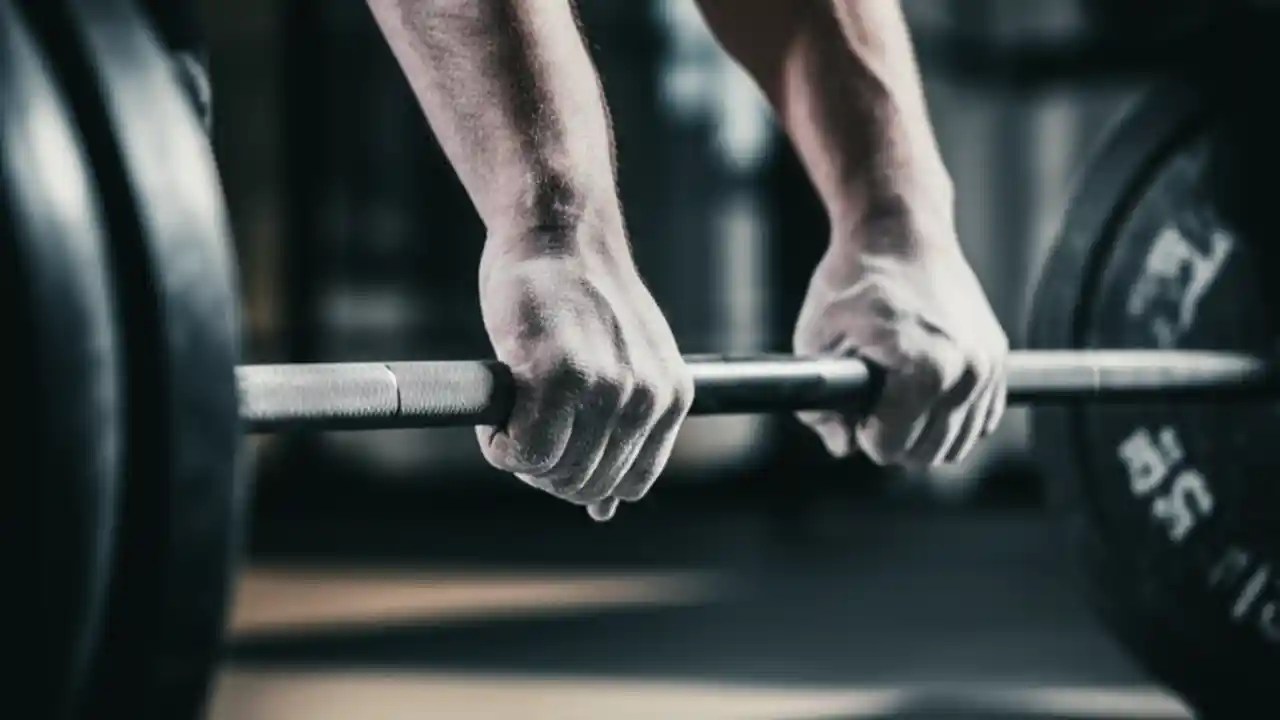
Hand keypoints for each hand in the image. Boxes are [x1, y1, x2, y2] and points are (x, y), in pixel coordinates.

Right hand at [476, 224, 693, 520]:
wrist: (558, 231)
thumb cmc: (579, 295)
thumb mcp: (624, 362)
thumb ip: (622, 430)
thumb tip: (605, 513)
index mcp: (671, 396)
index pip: (631, 483)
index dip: (583, 479)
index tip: (554, 451)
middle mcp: (647, 397)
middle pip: (588, 485)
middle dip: (545, 473)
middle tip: (519, 434)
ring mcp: (606, 388)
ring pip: (555, 473)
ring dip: (520, 459)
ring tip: (508, 418)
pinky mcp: (558, 376)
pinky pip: (524, 452)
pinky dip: (499, 447)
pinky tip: (495, 418)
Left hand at [793, 213, 1008, 467]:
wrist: (900, 231)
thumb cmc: (853, 281)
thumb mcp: (816, 341)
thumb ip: (820, 406)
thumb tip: (843, 448)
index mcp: (924, 370)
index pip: (888, 447)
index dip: (860, 431)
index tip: (853, 402)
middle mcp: (967, 372)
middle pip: (926, 454)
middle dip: (891, 438)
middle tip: (870, 402)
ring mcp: (989, 366)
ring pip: (956, 445)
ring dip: (922, 433)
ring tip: (894, 399)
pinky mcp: (998, 358)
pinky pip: (980, 421)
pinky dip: (951, 419)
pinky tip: (924, 396)